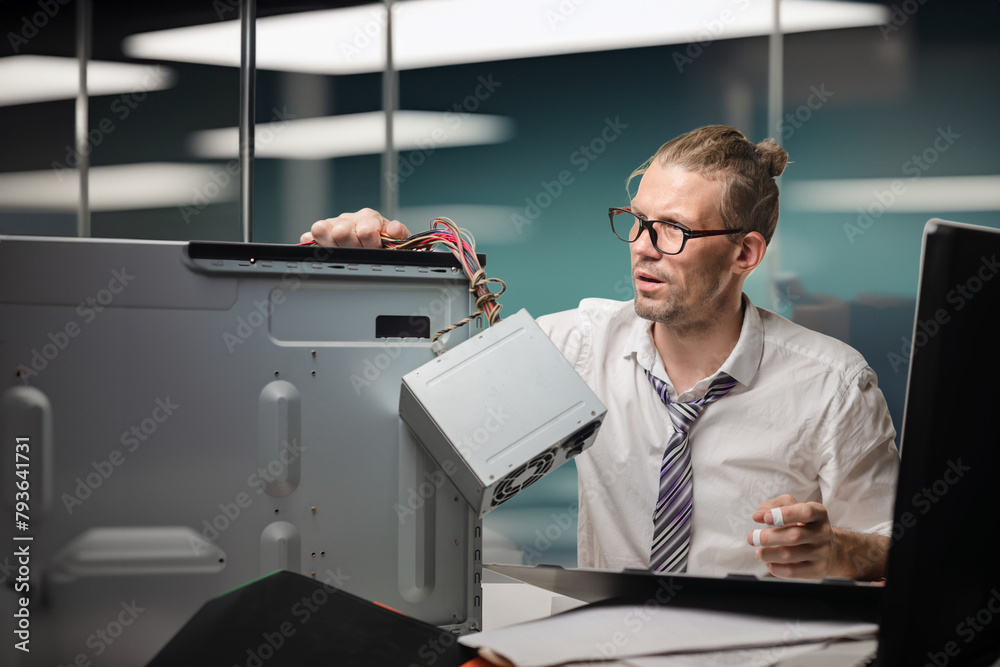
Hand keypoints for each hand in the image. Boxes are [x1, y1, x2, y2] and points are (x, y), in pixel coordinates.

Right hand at [300, 208, 409, 247]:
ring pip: (321, 230)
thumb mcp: (397, 239)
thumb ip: (398, 233)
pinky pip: (309, 236)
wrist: (374, 243)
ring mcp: (332, 226)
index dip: (370, 242)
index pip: (365, 229)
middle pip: (341, 231)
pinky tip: (324, 249)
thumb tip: (394, 229)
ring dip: (332, 245)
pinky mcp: (319, 235)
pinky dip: (312, 243)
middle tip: (360, 252)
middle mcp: (348, 219)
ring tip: (344, 251)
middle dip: (353, 247)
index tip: (374, 247)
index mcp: (368, 217)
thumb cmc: (385, 242)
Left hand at [746, 494, 889, 579]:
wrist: (830, 549)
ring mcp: (823, 553)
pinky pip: (793, 571)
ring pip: (791, 554)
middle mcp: (823, 533)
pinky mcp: (818, 570)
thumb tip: (758, 515)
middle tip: (752, 537)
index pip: (805, 512)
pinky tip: (768, 562)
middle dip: (768, 537)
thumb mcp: (793, 507)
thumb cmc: (804, 524)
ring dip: (768, 554)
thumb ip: (774, 505)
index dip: (784, 514)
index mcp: (819, 513)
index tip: (764, 518)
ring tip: (758, 552)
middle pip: (794, 536)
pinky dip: (776, 567)